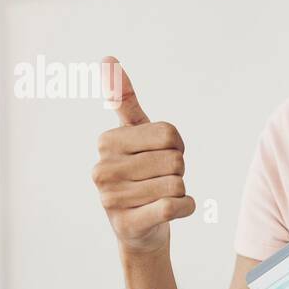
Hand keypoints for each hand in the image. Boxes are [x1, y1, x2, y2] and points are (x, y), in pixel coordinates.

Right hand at [91, 57, 194, 254]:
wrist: (140, 230)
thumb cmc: (141, 176)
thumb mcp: (135, 136)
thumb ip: (124, 100)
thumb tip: (108, 58)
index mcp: (107, 141)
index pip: (169, 133)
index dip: (176, 146)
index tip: (160, 155)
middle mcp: (102, 168)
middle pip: (175, 159)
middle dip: (177, 170)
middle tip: (160, 180)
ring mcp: (111, 199)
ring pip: (177, 183)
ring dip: (181, 190)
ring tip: (160, 195)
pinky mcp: (128, 224)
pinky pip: (176, 206)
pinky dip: (186, 208)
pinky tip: (173, 211)